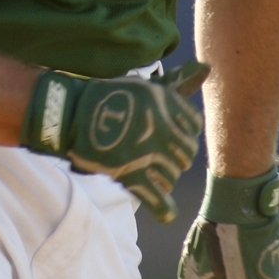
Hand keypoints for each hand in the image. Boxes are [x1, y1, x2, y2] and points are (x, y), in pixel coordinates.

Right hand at [21, 60, 208, 222]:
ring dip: (162, 176)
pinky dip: (164, 209)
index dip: (182, 130)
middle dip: (175, 155)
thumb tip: (207, 67)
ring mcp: (147, 153)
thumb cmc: (111, 98)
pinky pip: (158, 199)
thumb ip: (178, 81)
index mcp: (166, 103)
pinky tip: (166, 211)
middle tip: (155, 154)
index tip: (166, 132)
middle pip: (186, 153)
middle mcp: (160, 127)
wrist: (71, 115)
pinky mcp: (132, 175)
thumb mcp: (145, 87)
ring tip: (145, 170)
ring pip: (172, 176)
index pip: (193, 125)